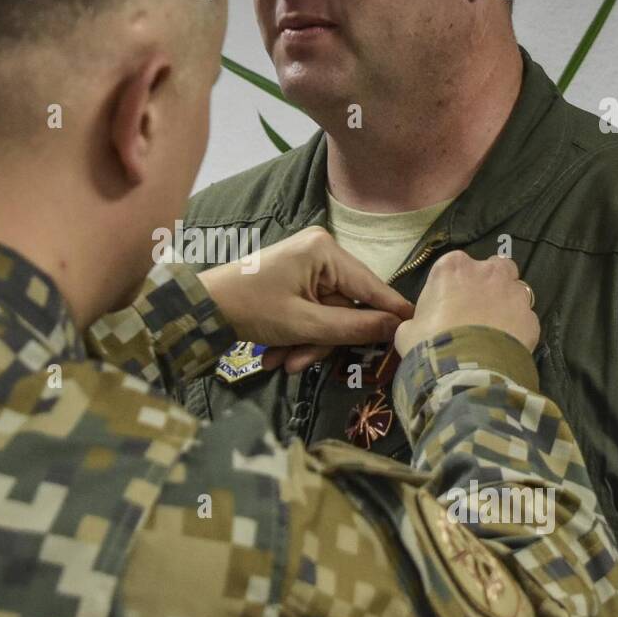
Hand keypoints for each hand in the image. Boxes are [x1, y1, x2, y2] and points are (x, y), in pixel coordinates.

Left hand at [199, 228, 414, 373]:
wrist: (201, 309)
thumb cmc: (249, 308)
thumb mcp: (304, 324)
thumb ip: (353, 328)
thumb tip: (397, 329)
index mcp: (326, 251)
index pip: (372, 287)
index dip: (392, 314)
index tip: (417, 333)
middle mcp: (321, 252)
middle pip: (347, 307)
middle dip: (324, 341)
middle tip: (299, 365)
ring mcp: (307, 267)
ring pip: (328, 317)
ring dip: (307, 344)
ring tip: (280, 363)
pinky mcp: (296, 282)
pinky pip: (312, 314)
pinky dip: (297, 336)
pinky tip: (275, 353)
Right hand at [394, 251, 539, 356]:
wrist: (465, 370)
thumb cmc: (430, 343)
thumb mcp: (409, 329)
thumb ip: (418, 320)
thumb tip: (418, 328)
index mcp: (453, 267)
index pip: (455, 265)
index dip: (454, 284)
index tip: (450, 301)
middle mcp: (488, 272)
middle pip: (495, 268)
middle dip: (490, 282)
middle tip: (479, 307)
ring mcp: (514, 293)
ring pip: (516, 290)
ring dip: (508, 303)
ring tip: (496, 329)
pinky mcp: (532, 318)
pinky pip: (525, 319)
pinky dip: (519, 329)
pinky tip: (507, 346)